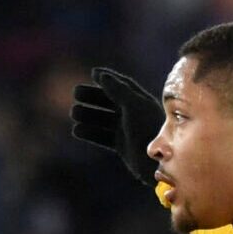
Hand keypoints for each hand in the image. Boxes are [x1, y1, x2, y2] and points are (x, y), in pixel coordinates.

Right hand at [69, 67, 162, 185]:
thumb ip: (117, 89)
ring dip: (88, 115)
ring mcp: (127, 130)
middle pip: (109, 101)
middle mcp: (133, 114)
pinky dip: (90, 133)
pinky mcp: (122, 146)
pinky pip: (102, 137)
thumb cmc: (148, 128)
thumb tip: (98, 74)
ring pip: (103, 119)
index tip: (93, 73)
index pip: (122, 85)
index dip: (108, 78)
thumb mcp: (133, 105)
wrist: (157, 160)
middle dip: (92, 96)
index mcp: (140, 100)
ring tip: (74, 113)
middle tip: (76, 93)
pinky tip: (76, 130)